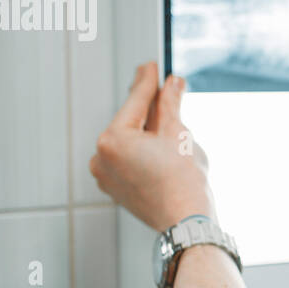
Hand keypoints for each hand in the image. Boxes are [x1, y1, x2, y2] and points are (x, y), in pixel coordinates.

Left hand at [89, 62, 217, 232]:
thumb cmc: (183, 183)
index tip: (153, 65)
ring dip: (147, 129)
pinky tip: (161, 146)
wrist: (186, 222)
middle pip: (130, 121)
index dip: (149, 81)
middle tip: (164, 87)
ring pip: (129, 141)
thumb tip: (171, 84)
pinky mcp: (115, 188)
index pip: (135, 102)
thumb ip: (170, 104)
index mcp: (113, 140)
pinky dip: (142, 149)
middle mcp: (101, 157)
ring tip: (170, 123)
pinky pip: (127, 159)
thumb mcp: (179, 134)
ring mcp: (105, 175)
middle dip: (150, 106)